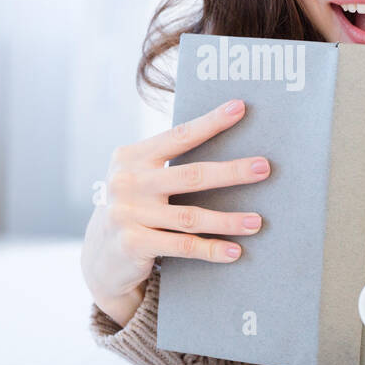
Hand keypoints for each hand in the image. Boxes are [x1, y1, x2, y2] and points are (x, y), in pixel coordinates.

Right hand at [82, 99, 269, 327]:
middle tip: (264, 168)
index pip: (179, 135)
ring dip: (229, 220)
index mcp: (131, 156)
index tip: (240, 108)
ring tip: (257, 221)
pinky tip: (235, 251)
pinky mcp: (133, 244)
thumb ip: (168, 163)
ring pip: (191, 216)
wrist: (100, 256)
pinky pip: (183, 246)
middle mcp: (127, 182)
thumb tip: (227, 146)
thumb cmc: (134, 208)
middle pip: (191, 175)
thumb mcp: (140, 178)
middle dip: (232, 171)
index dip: (211, 122)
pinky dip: (212, 248)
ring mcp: (127, 213)